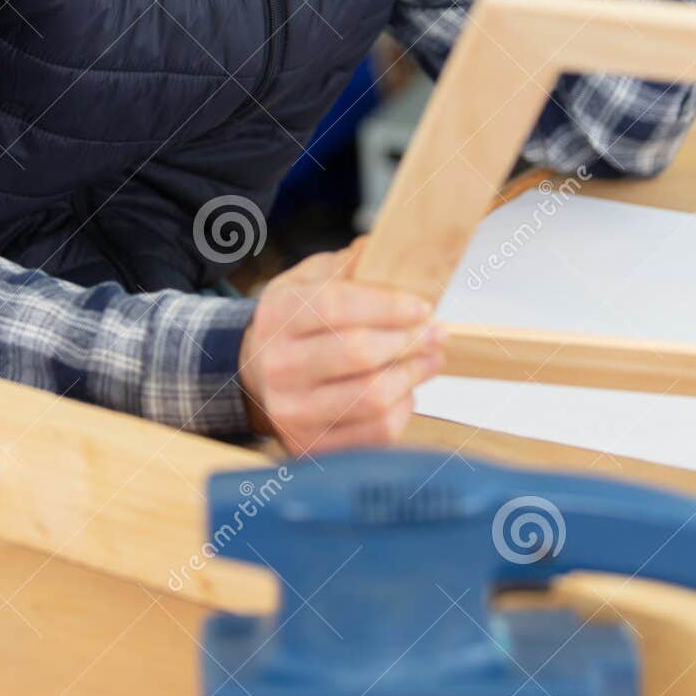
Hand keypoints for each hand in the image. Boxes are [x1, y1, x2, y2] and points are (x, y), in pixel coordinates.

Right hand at [237, 241, 444, 455]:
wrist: (257, 374)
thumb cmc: (296, 322)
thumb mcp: (309, 280)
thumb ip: (348, 265)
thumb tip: (388, 249)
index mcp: (278, 315)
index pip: (338, 306)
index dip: (389, 306)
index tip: (423, 307)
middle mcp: (278, 365)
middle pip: (358, 353)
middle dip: (410, 341)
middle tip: (438, 332)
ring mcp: (291, 411)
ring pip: (372, 397)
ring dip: (413, 375)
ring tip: (430, 358)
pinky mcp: (310, 445)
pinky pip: (376, 432)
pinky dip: (402, 408)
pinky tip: (405, 389)